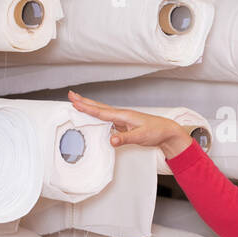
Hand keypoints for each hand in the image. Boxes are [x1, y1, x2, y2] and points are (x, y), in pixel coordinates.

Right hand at [67, 90, 192, 157]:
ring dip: (89, 107)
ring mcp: (121, 120)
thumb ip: (126, 139)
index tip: (75, 103)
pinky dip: (97, 116)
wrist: (167, 131)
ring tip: (77, 103)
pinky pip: (106, 119)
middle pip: (99, 108)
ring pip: (101, 112)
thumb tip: (111, 140)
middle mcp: (121, 115)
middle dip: (84, 102)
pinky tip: (92, 118)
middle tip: (70, 95)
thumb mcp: (141, 136)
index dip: (87, 108)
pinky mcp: (123, 125)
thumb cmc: (156, 131)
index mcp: (123, 115)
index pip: (101, 112)